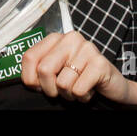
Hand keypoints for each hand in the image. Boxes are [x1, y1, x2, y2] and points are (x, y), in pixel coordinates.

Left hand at [21, 31, 136, 104]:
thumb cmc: (80, 78)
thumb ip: (40, 69)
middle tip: (62, 90)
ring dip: (69, 94)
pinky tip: (90, 89)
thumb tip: (25, 81)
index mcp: (56, 38)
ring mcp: (87, 49)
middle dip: (50, 89)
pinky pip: (78, 89)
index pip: (29, 57)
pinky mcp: (99, 63)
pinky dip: (82, 97)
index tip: (40, 86)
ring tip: (79, 86)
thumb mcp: (56, 71)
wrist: (111, 85)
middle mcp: (71, 39)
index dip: (30, 79)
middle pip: (44, 70)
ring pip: (62, 83)